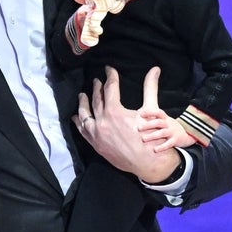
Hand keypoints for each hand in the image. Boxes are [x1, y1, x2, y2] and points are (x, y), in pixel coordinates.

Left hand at [74, 66, 181, 183]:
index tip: (109, 69)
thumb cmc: (151, 135)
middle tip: (96, 81)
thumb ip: (150, 87)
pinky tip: (77, 117)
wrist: (148, 162)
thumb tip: (155, 69)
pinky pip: (83, 131)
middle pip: (96, 100)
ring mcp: (97, 134)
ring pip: (85, 115)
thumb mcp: (151, 110)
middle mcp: (102, 121)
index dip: (110, 77)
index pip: (110, 88)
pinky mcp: (96, 144)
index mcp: (114, 111)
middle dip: (96, 89)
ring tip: (82, 95)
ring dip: (83, 103)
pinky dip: (79, 122)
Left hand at [138, 109, 195, 151]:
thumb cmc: (171, 127)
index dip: (150, 112)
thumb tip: (139, 115)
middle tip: (138, 128)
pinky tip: (155, 150)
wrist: (189, 134)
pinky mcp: (176, 140)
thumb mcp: (166, 121)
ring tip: (143, 139)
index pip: (158, 113)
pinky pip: (168, 144)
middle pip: (158, 122)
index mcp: (165, 119)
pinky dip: (162, 147)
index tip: (141, 114)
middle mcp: (169, 124)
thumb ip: (155, 119)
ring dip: (152, 136)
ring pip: (162, 133)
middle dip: (148, 125)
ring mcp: (172, 132)